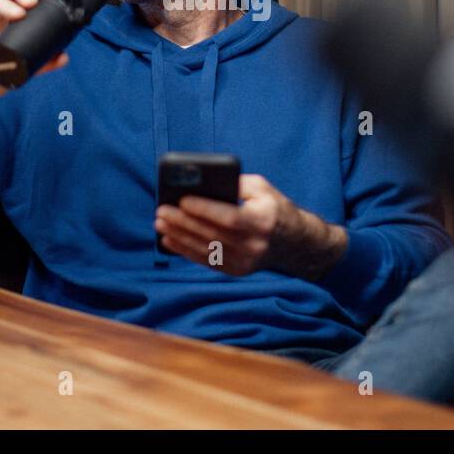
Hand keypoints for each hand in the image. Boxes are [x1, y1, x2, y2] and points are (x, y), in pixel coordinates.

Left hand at [154, 174, 347, 278]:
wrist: (294, 242)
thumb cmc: (273, 208)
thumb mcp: (261, 189)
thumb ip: (235, 184)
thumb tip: (202, 183)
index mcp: (262, 221)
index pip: (229, 217)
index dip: (204, 209)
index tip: (182, 200)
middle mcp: (254, 245)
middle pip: (212, 234)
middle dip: (183, 222)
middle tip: (162, 211)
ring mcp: (245, 261)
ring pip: (206, 249)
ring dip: (179, 237)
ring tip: (160, 224)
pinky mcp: (238, 271)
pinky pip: (207, 261)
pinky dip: (186, 251)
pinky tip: (169, 240)